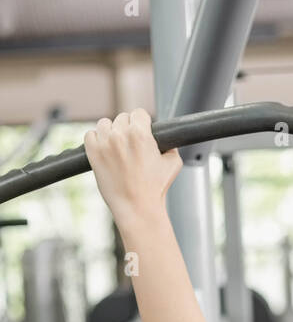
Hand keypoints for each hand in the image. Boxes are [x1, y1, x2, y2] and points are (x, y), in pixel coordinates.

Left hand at [84, 110, 181, 232]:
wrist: (137, 208)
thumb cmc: (155, 189)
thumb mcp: (173, 163)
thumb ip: (170, 146)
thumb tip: (165, 141)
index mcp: (140, 134)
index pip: (139, 113)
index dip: (142, 123)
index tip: (142, 133)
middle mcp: (120, 135)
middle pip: (122, 118)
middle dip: (127, 129)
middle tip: (131, 146)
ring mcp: (104, 143)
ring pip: (104, 123)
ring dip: (110, 132)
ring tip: (116, 146)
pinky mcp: (93, 153)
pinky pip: (90, 135)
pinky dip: (96, 140)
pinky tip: (104, 150)